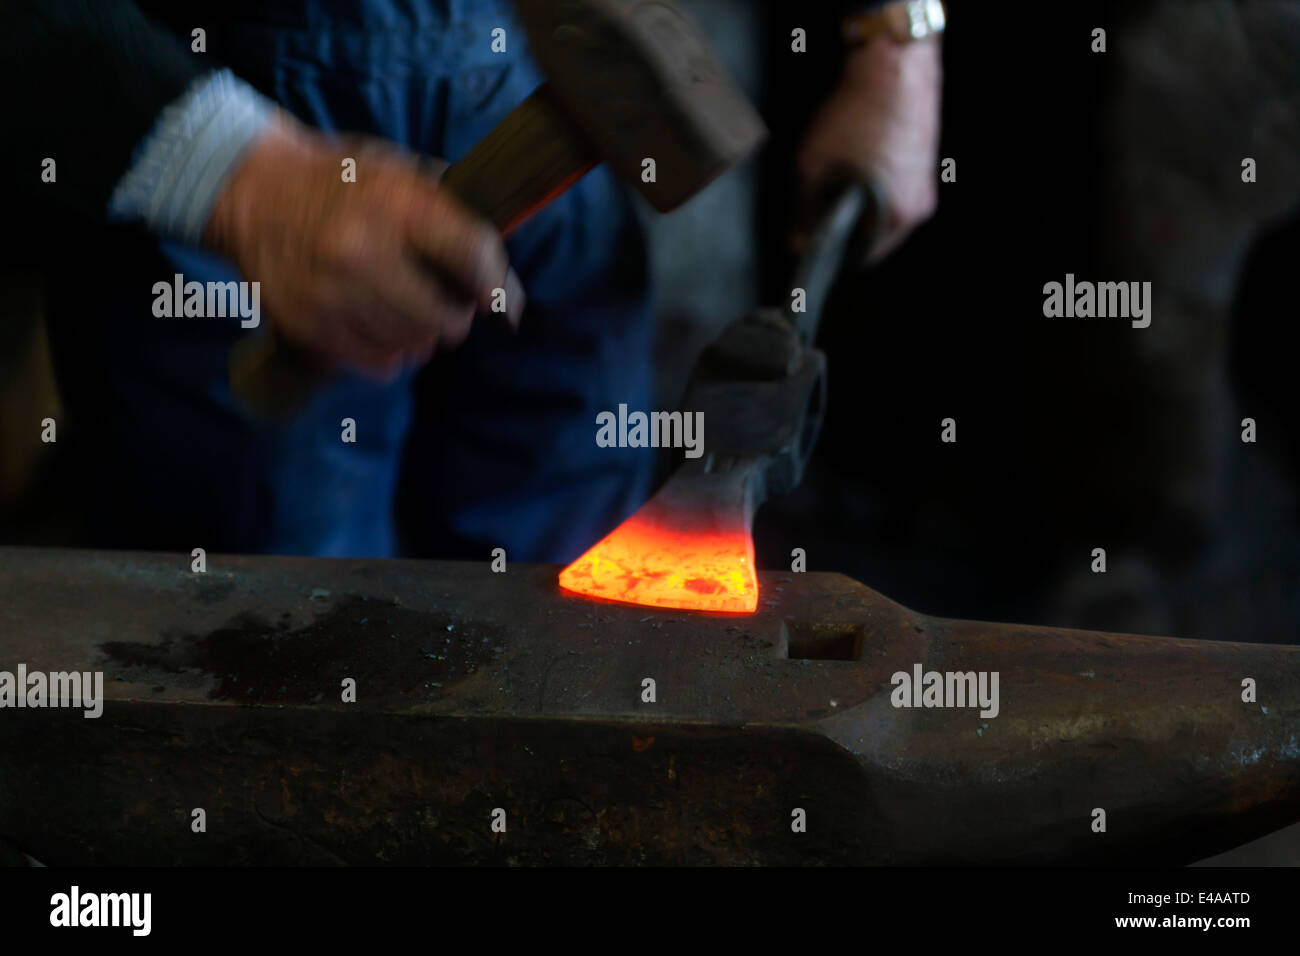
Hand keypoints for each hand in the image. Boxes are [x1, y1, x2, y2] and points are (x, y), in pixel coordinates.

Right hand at [204, 112, 523, 379]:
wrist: (256, 193)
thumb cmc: (344, 183)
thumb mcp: (402, 174)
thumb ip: (455, 217)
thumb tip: (502, 283)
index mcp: (393, 205)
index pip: (471, 257)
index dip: (497, 287)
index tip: (501, 302)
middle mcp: (360, 253)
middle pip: (444, 317)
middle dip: (456, 315)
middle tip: (450, 304)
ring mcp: (329, 294)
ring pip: (412, 344)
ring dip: (423, 334)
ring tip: (413, 310)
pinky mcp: (308, 325)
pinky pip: (377, 362)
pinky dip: (392, 351)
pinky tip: (384, 325)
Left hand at [795, 36, 941, 262]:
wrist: (894, 65)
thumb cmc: (859, 112)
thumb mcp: (813, 167)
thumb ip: (804, 211)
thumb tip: (797, 243)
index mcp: (894, 217)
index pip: (860, 259)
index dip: (831, 254)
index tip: (812, 243)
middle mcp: (916, 207)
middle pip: (873, 237)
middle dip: (846, 227)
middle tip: (819, 205)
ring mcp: (924, 186)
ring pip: (884, 213)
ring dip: (860, 205)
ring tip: (838, 179)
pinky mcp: (924, 165)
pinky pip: (894, 190)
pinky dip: (874, 186)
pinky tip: (856, 163)